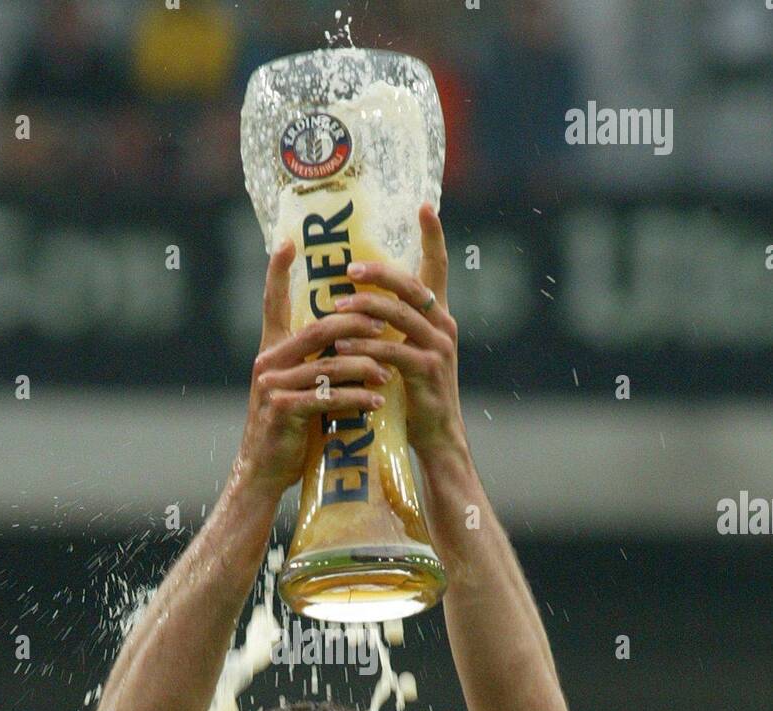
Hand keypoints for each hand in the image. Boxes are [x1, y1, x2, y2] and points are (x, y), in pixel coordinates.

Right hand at [238, 238, 393, 498]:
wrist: (264, 473)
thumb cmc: (288, 431)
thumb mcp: (299, 390)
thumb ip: (316, 365)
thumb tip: (353, 343)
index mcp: (270, 351)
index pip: (272, 303)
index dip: (277, 272)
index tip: (288, 241)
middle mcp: (267, 361)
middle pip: (317, 328)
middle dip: (355, 322)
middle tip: (386, 322)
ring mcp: (273, 385)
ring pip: (327, 363)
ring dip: (363, 364)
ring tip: (388, 368)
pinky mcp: (283, 410)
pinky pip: (327, 396)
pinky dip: (355, 397)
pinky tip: (376, 401)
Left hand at [331, 203, 464, 458]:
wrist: (437, 436)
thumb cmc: (415, 395)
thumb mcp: (406, 353)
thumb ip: (391, 328)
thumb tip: (355, 305)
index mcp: (438, 315)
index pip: (437, 267)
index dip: (433, 236)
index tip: (425, 205)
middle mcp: (444, 324)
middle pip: (410, 285)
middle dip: (378, 273)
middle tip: (348, 269)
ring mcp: (438, 347)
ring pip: (398, 315)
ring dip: (363, 310)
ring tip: (335, 310)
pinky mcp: (427, 371)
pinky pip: (392, 350)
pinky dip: (366, 347)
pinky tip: (342, 347)